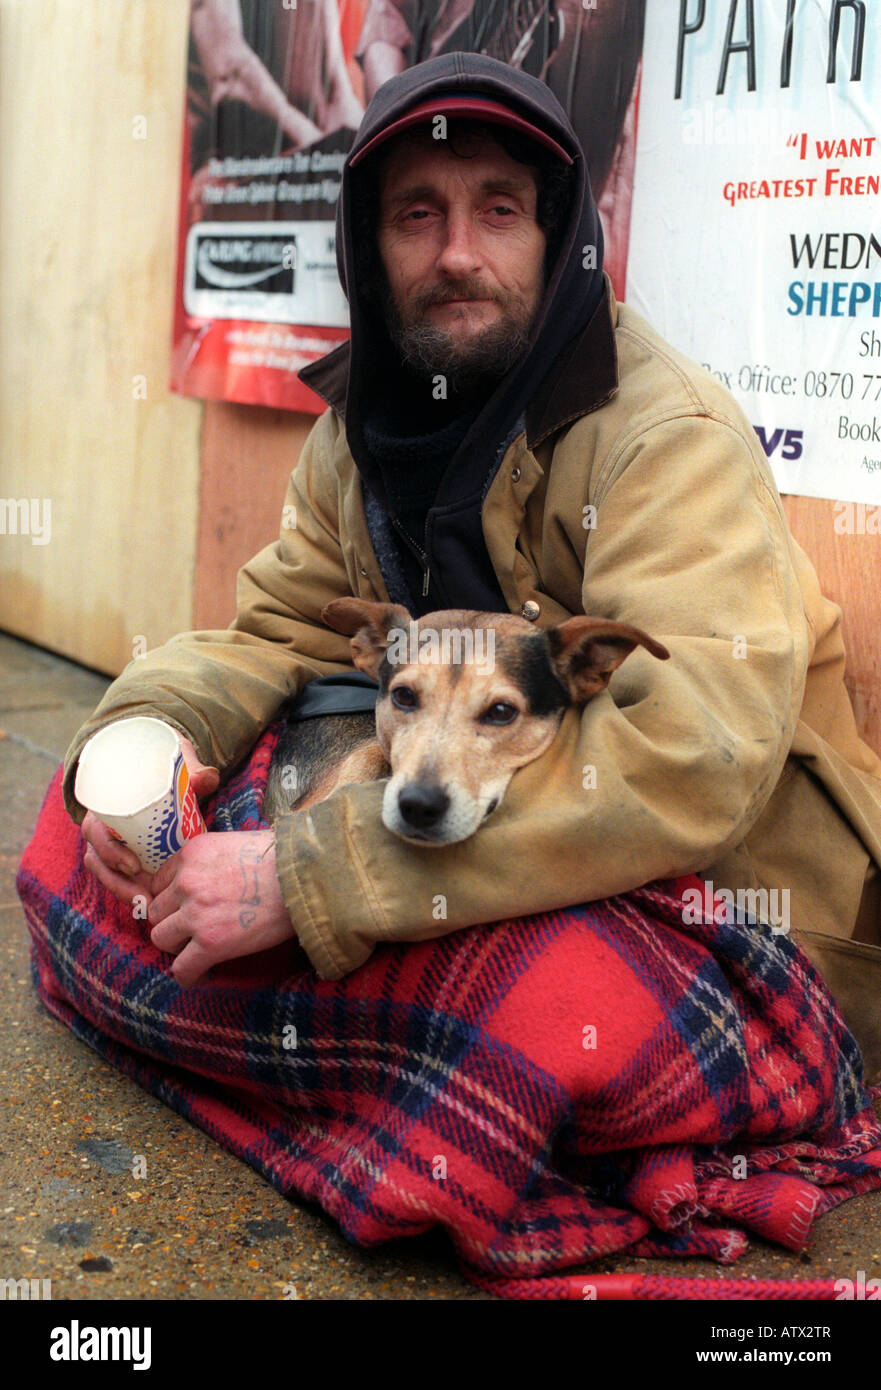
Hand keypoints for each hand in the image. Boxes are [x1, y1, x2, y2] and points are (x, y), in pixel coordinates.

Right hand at [82, 735, 218, 904]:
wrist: (153, 762)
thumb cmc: (160, 762)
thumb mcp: (174, 758)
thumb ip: (190, 767)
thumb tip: (207, 778)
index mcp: (105, 802)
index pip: (94, 830)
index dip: (109, 850)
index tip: (133, 865)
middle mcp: (102, 824)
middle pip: (98, 860)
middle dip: (118, 882)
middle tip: (145, 896)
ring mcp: (110, 841)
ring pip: (106, 873)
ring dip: (124, 891)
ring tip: (148, 906)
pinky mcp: (121, 852)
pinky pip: (117, 876)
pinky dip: (130, 890)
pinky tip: (149, 904)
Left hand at [146, 830, 295, 985]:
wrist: (304, 876)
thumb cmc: (280, 857)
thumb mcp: (234, 842)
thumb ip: (211, 860)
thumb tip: (211, 877)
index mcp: (191, 854)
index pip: (159, 882)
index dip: (171, 898)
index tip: (183, 908)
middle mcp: (186, 882)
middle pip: (156, 911)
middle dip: (171, 921)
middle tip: (191, 929)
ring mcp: (196, 913)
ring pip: (160, 938)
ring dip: (177, 946)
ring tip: (196, 950)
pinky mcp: (211, 943)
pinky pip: (181, 968)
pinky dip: (188, 975)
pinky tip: (201, 974)